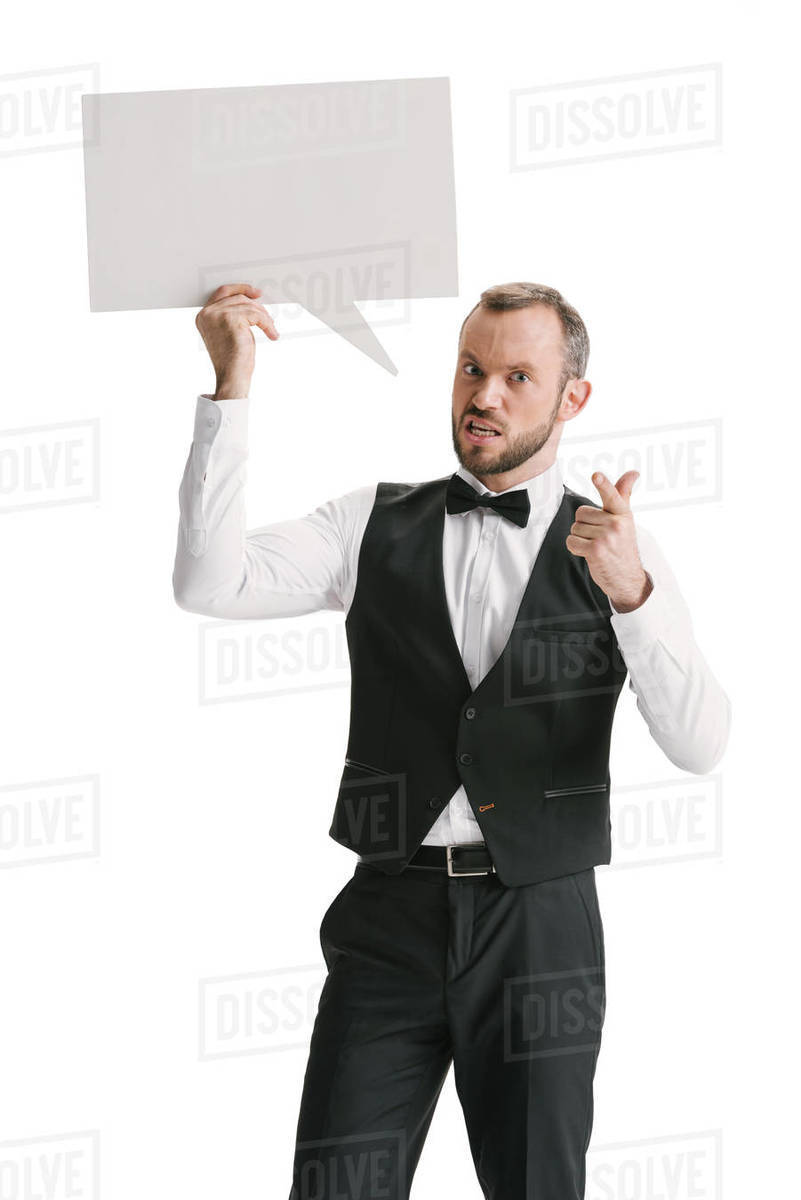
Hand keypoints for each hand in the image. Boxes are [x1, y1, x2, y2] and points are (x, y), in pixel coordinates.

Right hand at [195, 283, 278, 399]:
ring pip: (248, 306)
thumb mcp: (230, 332)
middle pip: (237, 297)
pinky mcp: (230, 320)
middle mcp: (207, 314)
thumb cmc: (233, 360)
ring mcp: (216, 316)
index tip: (256, 294)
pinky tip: (272, 335)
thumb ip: (233, 314)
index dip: (240, 289)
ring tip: (271, 330)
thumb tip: (252, 300)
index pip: (222, 292)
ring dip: (264, 318)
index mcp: (203, 316)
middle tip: (269, 318)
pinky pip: (255, 315)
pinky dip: (267, 324)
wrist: (232, 378)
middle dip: (257, 307)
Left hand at [565, 470, 651, 611]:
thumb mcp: (625, 519)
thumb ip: (624, 494)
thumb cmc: (623, 546)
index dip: (603, 485)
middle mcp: (616, 524)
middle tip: (600, 537)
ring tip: (597, 546)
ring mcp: (606, 537)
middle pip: (581, 514)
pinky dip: (575, 548)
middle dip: (585, 526)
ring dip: (580, 539)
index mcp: (623, 514)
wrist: (627, 577)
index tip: (596, 475)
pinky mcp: (596, 550)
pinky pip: (571, 541)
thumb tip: (633, 472)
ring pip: (575, 528)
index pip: (612, 495)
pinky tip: (589, 553)